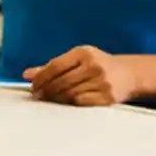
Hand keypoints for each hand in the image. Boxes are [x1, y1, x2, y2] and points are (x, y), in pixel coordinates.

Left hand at [22, 46, 138, 106]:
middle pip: (61, 81)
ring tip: (48, 100)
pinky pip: (81, 102)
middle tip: (37, 96)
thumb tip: (26, 74)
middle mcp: (93, 66)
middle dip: (46, 90)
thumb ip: (52, 66)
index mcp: (84, 53)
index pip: (56, 65)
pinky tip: (65, 103)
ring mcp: (101, 82)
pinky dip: (70, 103)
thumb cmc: (98, 65)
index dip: (41, 77)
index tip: (32, 85)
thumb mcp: (77, 59)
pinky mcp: (107, 97)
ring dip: (56, 98)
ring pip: (70, 93)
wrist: (129, 73)